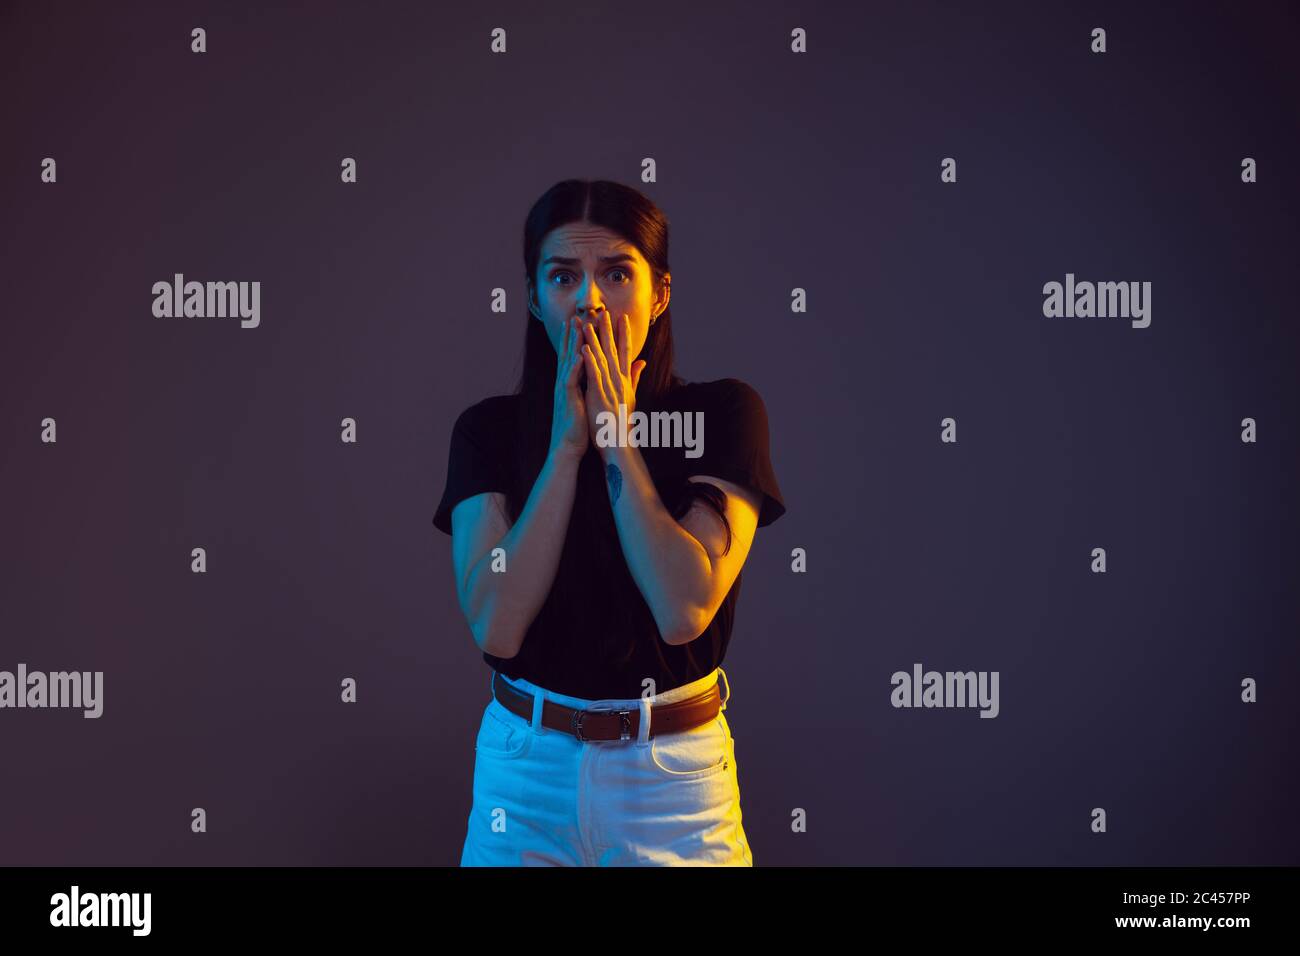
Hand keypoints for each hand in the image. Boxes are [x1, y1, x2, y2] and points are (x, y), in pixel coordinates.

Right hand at [549, 316, 587, 461]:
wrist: (568, 445)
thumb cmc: (578, 425)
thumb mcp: (585, 401)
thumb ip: (588, 387)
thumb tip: (593, 376)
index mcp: (570, 383)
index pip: (572, 357)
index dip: (575, 340)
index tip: (580, 323)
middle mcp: (564, 382)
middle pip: (567, 353)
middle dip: (571, 334)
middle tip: (574, 316)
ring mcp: (564, 389)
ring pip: (568, 361)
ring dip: (572, 343)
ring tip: (576, 326)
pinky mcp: (567, 398)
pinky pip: (570, 379)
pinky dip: (576, 366)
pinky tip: (581, 355)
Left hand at [581, 311, 646, 455]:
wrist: (618, 442)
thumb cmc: (621, 422)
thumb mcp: (630, 396)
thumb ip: (635, 377)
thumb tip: (642, 362)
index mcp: (624, 380)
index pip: (624, 352)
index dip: (624, 334)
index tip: (623, 317)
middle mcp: (618, 380)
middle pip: (614, 350)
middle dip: (610, 330)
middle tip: (606, 312)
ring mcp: (609, 386)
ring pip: (601, 358)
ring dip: (596, 340)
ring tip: (590, 324)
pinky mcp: (599, 394)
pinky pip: (593, 374)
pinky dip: (589, 360)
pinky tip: (584, 348)